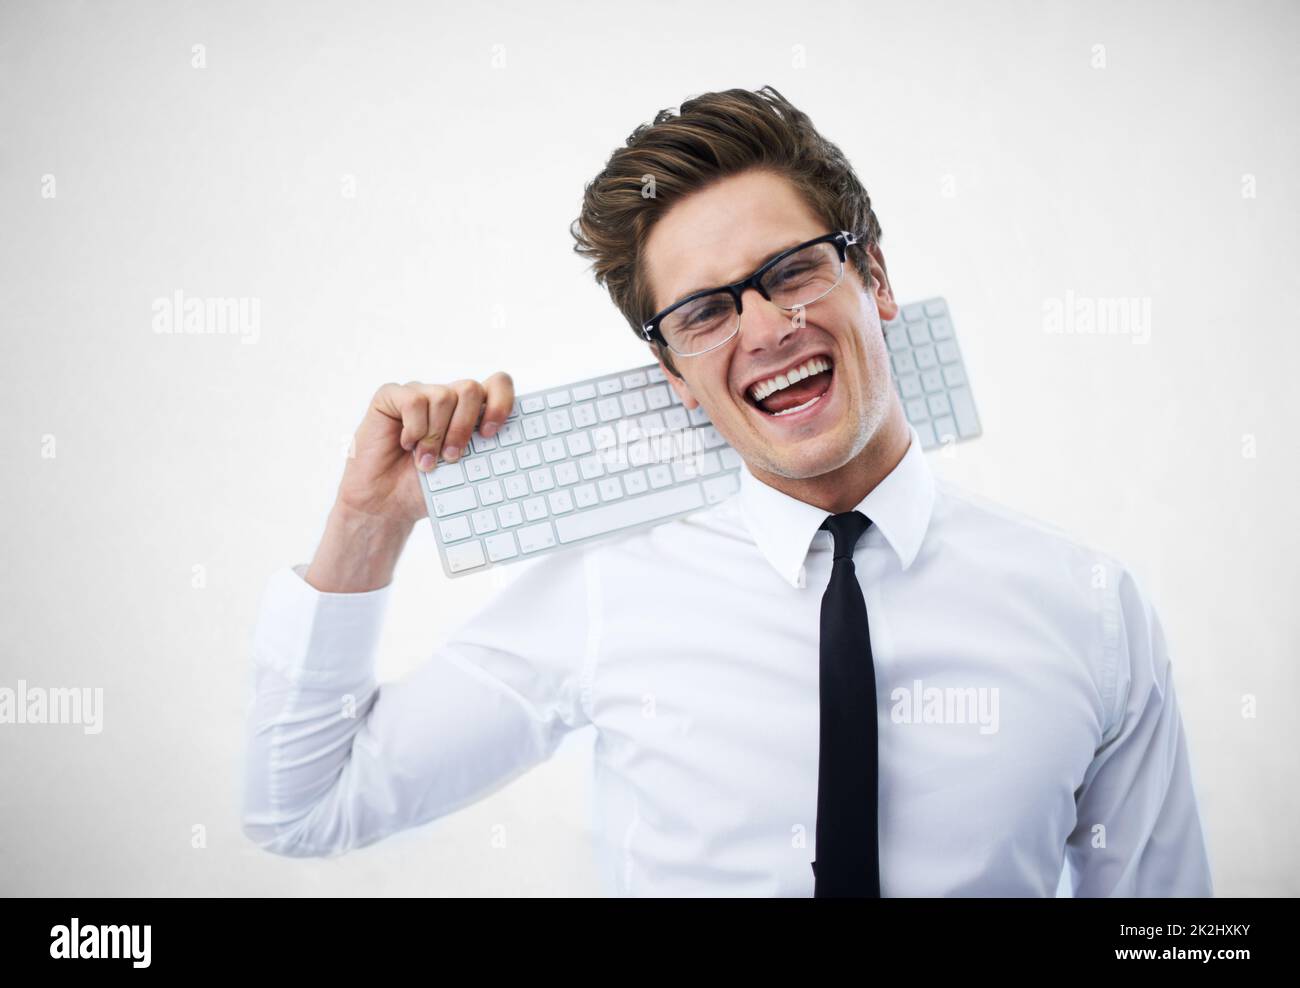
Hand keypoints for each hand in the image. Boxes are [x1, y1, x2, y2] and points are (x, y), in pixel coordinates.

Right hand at [334, 372, 515, 529]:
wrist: (388, 501)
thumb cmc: (426, 486)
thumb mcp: (463, 470)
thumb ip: (483, 448)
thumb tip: (505, 442)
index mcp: (469, 411)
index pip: (497, 384)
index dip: (500, 402)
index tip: (489, 433)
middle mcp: (445, 397)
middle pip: (469, 389)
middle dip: (463, 426)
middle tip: (451, 456)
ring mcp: (419, 393)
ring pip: (442, 396)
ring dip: (435, 435)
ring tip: (425, 460)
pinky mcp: (391, 396)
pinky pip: (413, 401)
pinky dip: (413, 429)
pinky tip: (406, 444)